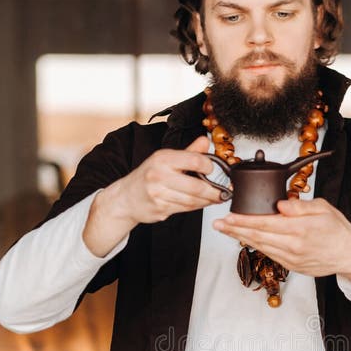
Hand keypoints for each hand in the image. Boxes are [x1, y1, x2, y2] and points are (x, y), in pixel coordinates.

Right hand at [109, 135, 225, 225]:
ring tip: (216, 198)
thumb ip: (188, 152)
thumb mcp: (165, 159)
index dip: (209, 166)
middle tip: (225, 192)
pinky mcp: (160, 209)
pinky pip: (186, 209)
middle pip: (196, 186)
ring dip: (208, 201)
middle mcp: (159, 176)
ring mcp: (158, 194)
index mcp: (162, 159)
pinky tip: (202, 203)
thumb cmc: (148, 176)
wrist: (126, 198)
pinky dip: (197, 207)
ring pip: (192, 201)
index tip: (214, 170)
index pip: (194, 160)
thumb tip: (205, 141)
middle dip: (214, 191)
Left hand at [213, 197, 350, 286]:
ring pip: (260, 247)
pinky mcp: (291, 267)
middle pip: (257, 236)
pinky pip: (269, 255)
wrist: (350, 254)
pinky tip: (245, 239)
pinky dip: (255, 246)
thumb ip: (300, 206)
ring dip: (241, 238)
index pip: (265, 223)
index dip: (243, 220)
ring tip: (226, 230)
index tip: (228, 216)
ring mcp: (291, 259)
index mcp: (300, 229)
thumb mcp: (323, 208)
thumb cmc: (338, 229)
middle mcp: (293, 246)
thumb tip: (280, 204)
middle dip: (235, 229)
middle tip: (218, 224)